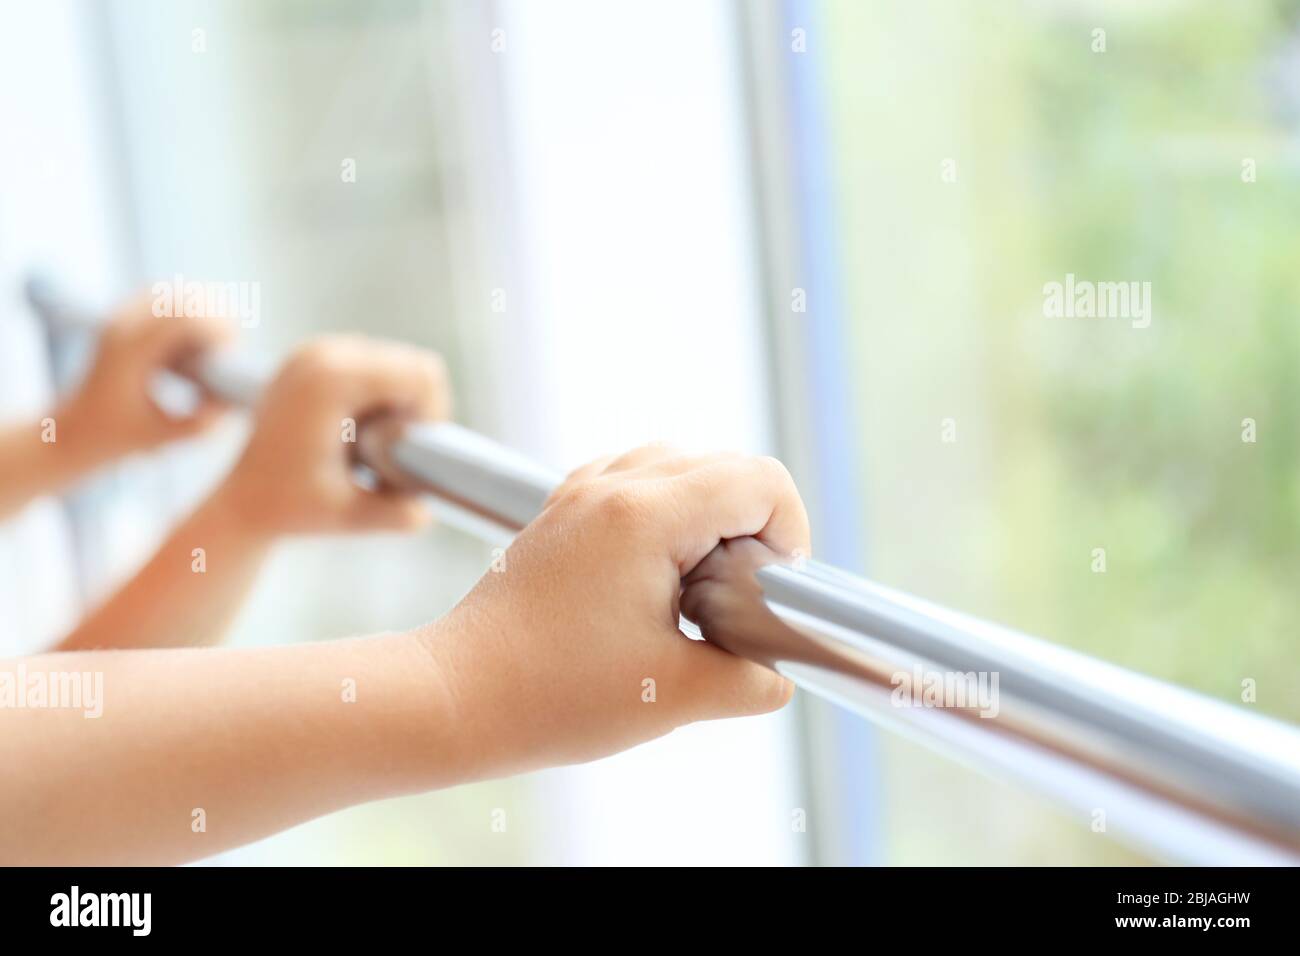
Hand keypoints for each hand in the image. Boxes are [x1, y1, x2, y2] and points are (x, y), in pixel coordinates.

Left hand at [58, 290, 234, 456]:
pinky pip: (164, 297)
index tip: (233, 354)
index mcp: (129, 352)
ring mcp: (119, 317)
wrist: (73, 430)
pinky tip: (196, 340)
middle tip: (230, 348)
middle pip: (182, 295)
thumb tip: (231, 405)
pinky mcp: (123, 318)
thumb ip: (199, 426)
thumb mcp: (162, 438)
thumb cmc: (117, 437)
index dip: (220, 329)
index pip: (185, 317)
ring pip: (175, 291)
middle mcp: (121, 326)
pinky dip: (188, 311)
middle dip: (216, 316)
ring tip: (215, 344)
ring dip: (203, 311)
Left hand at [218, 335, 450, 535]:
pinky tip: (359, 431)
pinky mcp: (317, 356)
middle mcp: (323, 353)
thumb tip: (426, 508)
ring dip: (401, 405)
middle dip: (418, 411)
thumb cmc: (289, 508)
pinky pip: (378, 365)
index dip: (431, 417)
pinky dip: (384, 397)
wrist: (242, 500)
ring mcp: (317, 350)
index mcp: (331, 380)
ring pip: (401, 362)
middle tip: (392, 453)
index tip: (408, 453)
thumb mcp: (349, 516)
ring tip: (372, 445)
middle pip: (416, 363)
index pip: (421, 375)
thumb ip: (396, 514)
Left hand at [422, 444, 809, 777]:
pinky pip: (631, 480)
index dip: (789, 532)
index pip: (758, 481)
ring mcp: (579, 495)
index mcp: (648, 516)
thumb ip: (749, 681)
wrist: (455, 696)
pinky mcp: (559, 514)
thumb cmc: (554, 696)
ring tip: (697, 583)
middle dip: (752, 524)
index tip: (772, 590)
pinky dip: (662, 511)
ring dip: (707, 511)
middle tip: (738, 595)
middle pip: (722, 465)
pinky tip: (654, 571)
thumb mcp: (675, 695)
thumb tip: (778, 674)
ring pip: (676, 463)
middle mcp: (613, 487)